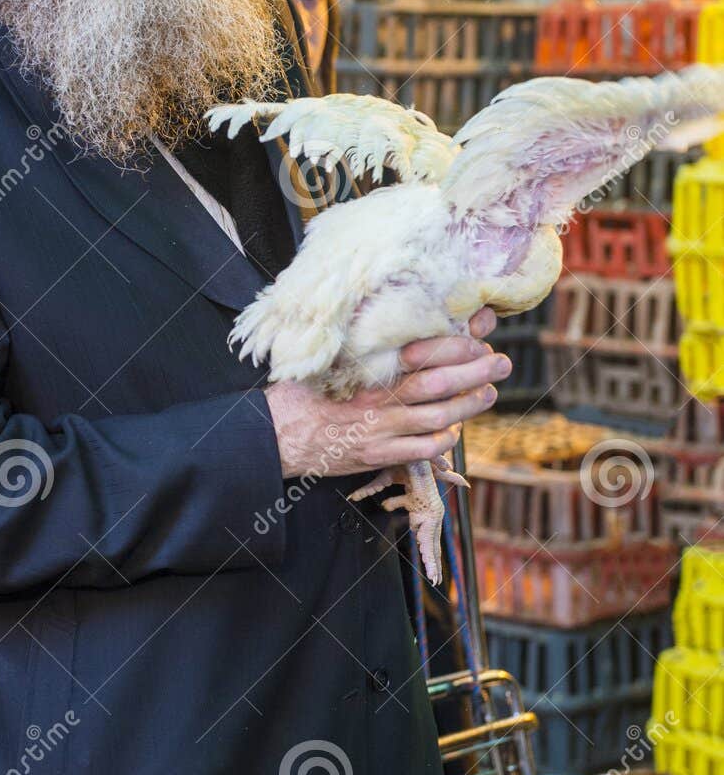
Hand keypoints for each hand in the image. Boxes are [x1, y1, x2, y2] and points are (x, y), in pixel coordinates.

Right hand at [265, 308, 510, 479]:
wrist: (275, 436)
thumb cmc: (300, 393)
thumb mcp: (327, 359)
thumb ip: (357, 343)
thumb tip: (387, 320)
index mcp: (366, 368)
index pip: (419, 350)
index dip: (454, 342)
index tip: (477, 333)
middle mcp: (377, 397)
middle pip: (437, 382)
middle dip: (474, 371)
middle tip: (500, 362)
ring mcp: (379, 428)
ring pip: (436, 416)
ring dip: (468, 405)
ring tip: (488, 392)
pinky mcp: (377, 454)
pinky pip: (421, 449)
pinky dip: (443, 440)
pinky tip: (454, 430)